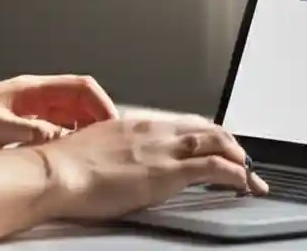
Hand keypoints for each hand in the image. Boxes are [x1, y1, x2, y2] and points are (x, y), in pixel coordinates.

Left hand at [0, 74, 118, 153]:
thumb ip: (35, 133)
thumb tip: (68, 139)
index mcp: (30, 89)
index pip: (81, 86)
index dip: (102, 104)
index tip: (112, 126)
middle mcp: (30, 97)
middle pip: (78, 103)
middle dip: (96, 121)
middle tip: (107, 145)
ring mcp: (24, 113)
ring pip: (66, 119)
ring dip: (82, 133)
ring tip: (91, 155)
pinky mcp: (16, 130)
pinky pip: (51, 133)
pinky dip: (64, 143)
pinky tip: (64, 160)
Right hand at [33, 117, 268, 220]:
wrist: (57, 172)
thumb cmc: (64, 166)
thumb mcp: (94, 148)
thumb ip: (114, 149)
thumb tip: (118, 161)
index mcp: (135, 123)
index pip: (182, 124)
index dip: (204, 134)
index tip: (214, 146)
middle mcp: (154, 130)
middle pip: (206, 128)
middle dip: (229, 143)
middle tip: (241, 160)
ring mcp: (164, 148)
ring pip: (218, 142)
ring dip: (240, 159)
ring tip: (250, 175)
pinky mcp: (169, 171)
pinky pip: (216, 168)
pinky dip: (237, 174)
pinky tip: (245, 184)